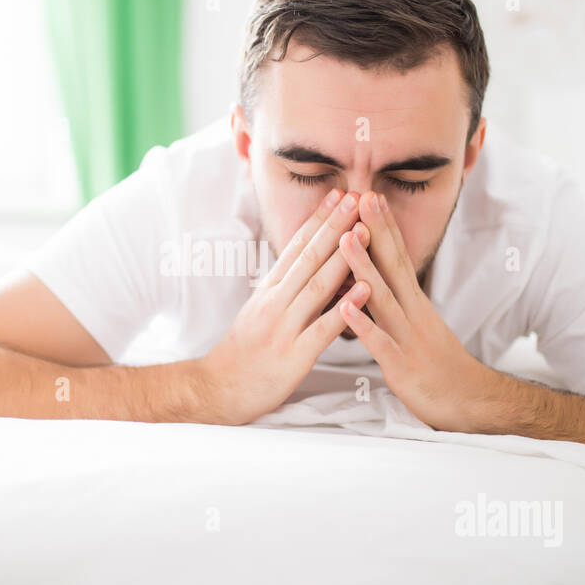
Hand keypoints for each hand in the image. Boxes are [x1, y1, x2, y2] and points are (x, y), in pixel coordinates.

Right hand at [200, 189, 372, 424]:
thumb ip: (284, 288)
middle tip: (357, 197)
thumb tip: (310, 264)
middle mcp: (274, 302)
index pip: (296, 247)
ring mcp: (284, 327)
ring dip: (344, 257)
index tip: (338, 194)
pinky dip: (346, 307)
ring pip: (318, 286)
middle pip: (309, 257)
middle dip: (335, 225)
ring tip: (366, 232)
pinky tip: (366, 289)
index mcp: (268, 290)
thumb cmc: (244, 352)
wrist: (219, 390)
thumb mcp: (259, 310)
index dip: (318, 219)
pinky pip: (324, 328)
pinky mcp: (295, 355)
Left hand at [337, 190, 492, 431]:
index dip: (385, 226)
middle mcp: (413, 313)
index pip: (399, 257)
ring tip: (345, 240)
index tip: (371, 196)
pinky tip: (344, 307)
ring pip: (383, 297)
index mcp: (415, 304)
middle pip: (393, 265)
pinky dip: (362, 324)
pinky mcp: (401, 365)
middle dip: (376, 230)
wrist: (469, 403)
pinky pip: (379, 342)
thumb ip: (397, 303)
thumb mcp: (418, 327)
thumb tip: (373, 281)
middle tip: (362, 196)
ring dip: (363, 267)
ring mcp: (408, 337)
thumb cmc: (437, 366)